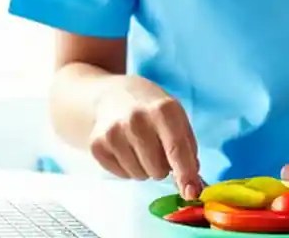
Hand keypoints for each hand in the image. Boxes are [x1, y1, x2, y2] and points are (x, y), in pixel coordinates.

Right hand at [89, 78, 202, 200]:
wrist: (114, 95)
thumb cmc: (153, 110)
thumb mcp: (177, 118)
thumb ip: (188, 149)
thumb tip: (192, 185)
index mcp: (163, 110)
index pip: (177, 149)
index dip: (186, 174)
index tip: (192, 192)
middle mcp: (137, 119)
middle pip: (158, 169)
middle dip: (163, 166)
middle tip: (158, 148)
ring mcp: (114, 132)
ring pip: (140, 176)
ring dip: (145, 168)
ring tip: (141, 146)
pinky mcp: (97, 145)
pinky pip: (122, 176)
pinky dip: (128, 169)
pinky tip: (126, 148)